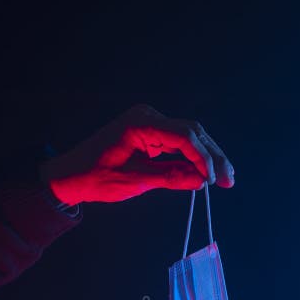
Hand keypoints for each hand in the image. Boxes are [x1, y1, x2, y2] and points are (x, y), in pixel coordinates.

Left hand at [40, 104, 234, 204]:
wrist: (68, 175)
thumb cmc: (95, 178)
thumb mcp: (135, 181)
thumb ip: (170, 178)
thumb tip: (202, 181)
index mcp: (141, 123)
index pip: (184, 137)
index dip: (204, 159)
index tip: (216, 181)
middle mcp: (147, 117)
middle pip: (192, 132)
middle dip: (213, 156)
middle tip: (230, 180)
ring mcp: (148, 123)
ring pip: (188, 136)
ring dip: (207, 156)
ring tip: (224, 178)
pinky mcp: (148, 133)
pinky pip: (177, 142)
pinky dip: (192, 157)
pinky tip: (205, 172)